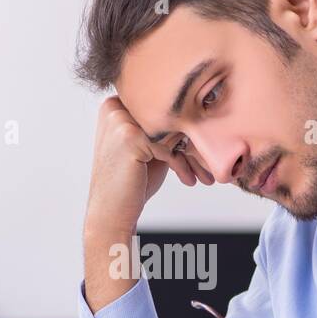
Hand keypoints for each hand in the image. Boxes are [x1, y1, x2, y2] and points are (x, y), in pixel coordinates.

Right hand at [83, 96, 213, 237]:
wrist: (111, 212)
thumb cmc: (130, 182)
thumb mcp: (146, 147)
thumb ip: (161, 127)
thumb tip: (195, 111)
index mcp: (114, 105)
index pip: (160, 110)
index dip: (181, 130)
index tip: (197, 148)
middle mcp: (114, 108)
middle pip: (166, 119)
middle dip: (188, 143)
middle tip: (205, 164)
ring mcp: (120, 121)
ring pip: (170, 132)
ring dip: (190, 154)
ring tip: (201, 174)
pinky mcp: (131, 136)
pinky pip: (168, 147)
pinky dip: (180, 164)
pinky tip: (187, 180)